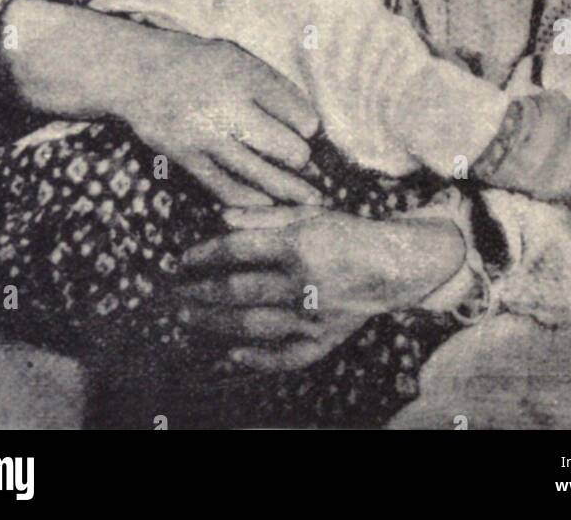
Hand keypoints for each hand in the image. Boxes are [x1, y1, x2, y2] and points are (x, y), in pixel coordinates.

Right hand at [118, 32, 320, 206]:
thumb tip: (312, 123)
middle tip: (308, 167)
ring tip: (309, 200)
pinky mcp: (186, 157)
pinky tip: (268, 204)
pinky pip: (224, 187)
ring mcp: (205, 135)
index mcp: (245, 76)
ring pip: (257, 173)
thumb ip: (274, 85)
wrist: (140, 72)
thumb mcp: (239, 58)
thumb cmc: (198, 63)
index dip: (309, 126)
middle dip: (300, 160)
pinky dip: (250, 199)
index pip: (295, 111)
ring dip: (287, 189)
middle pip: (283, 146)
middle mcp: (227, 106)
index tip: (310, 132)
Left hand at [171, 206, 465, 370]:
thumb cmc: (348, 232)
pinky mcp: (325, 340)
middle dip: (200, 292)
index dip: (204, 255)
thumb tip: (222, 216)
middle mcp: (303, 282)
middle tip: (174, 294)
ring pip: (254, 325)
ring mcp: (314, 315)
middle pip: (238, 289)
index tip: (182, 260)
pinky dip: (258, 360)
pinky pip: (286, 357)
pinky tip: (231, 355)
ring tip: (188, 319)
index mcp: (298, 244)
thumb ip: (264, 214)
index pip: (237, 250)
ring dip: (215, 323)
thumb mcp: (309, 211)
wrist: (396, 263)